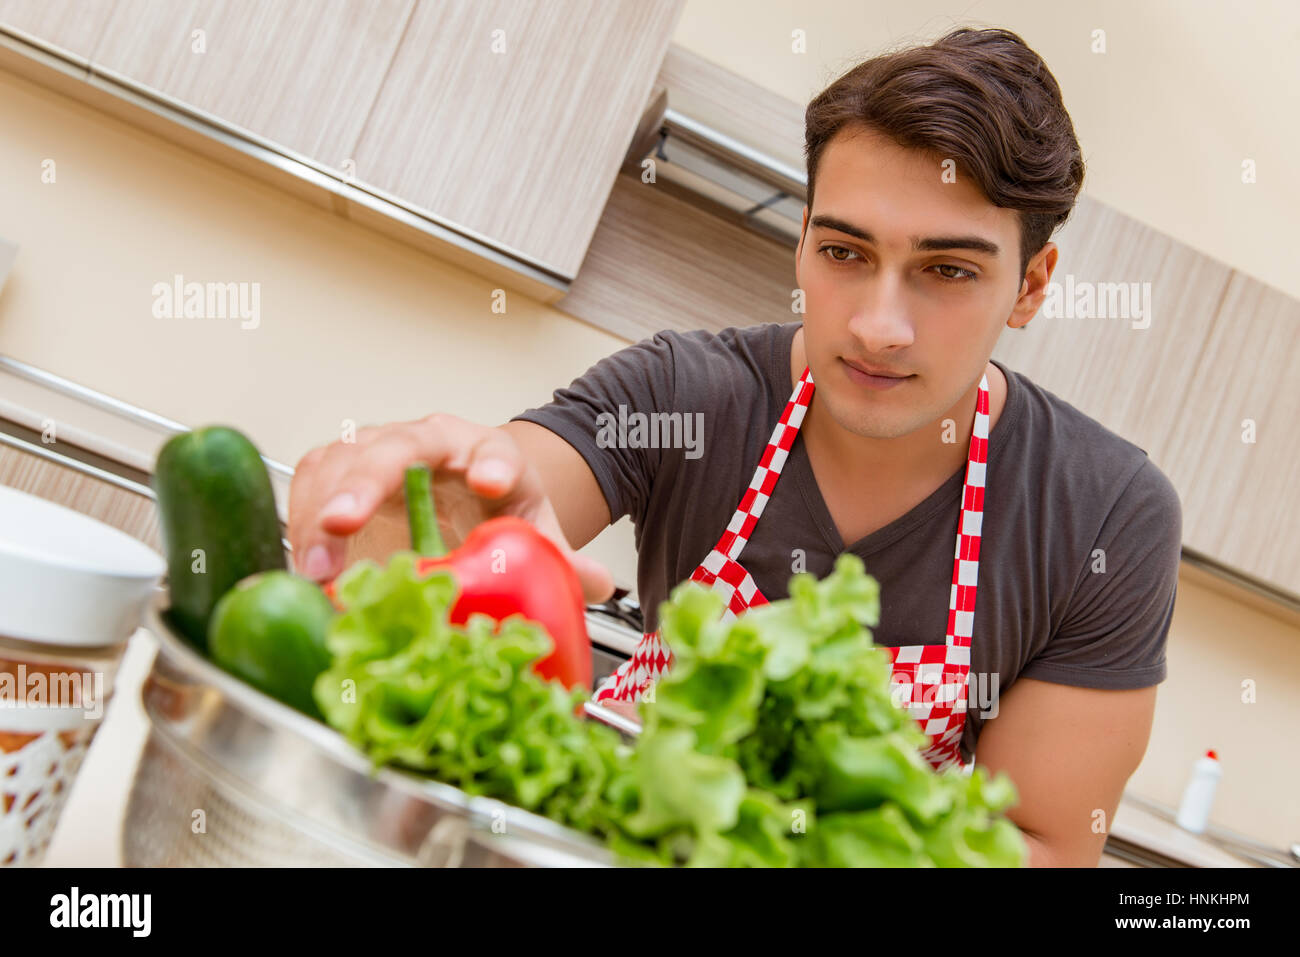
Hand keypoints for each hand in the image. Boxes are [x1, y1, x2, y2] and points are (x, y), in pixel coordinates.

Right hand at [288, 413, 614, 602]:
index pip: (492, 449)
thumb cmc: (497, 504)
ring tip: (317, 566)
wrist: (467, 487)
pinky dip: (298, 523)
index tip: (492, 482)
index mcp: (486, 450)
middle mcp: (426, 442)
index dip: (492, 462)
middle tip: (347, 524)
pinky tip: (302, 563)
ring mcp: (376, 452)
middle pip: (394, 448)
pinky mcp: (338, 474)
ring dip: (319, 513)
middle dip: (366, 483)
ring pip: (338, 461)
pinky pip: (309, 483)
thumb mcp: (533, 528)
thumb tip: (598, 586)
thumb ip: (559, 558)